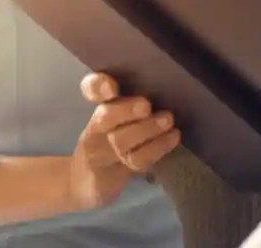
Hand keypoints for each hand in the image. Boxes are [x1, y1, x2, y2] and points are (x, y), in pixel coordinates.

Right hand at [69, 72, 181, 210]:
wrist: (86, 180)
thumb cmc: (114, 139)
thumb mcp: (122, 117)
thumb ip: (137, 98)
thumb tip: (173, 79)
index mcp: (100, 107)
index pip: (91, 89)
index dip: (99, 86)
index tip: (111, 87)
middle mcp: (97, 127)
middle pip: (104, 116)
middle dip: (125, 110)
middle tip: (146, 105)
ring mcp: (102, 153)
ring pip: (120, 141)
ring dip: (146, 129)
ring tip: (168, 120)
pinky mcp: (110, 175)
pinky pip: (134, 161)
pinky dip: (156, 148)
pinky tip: (173, 137)